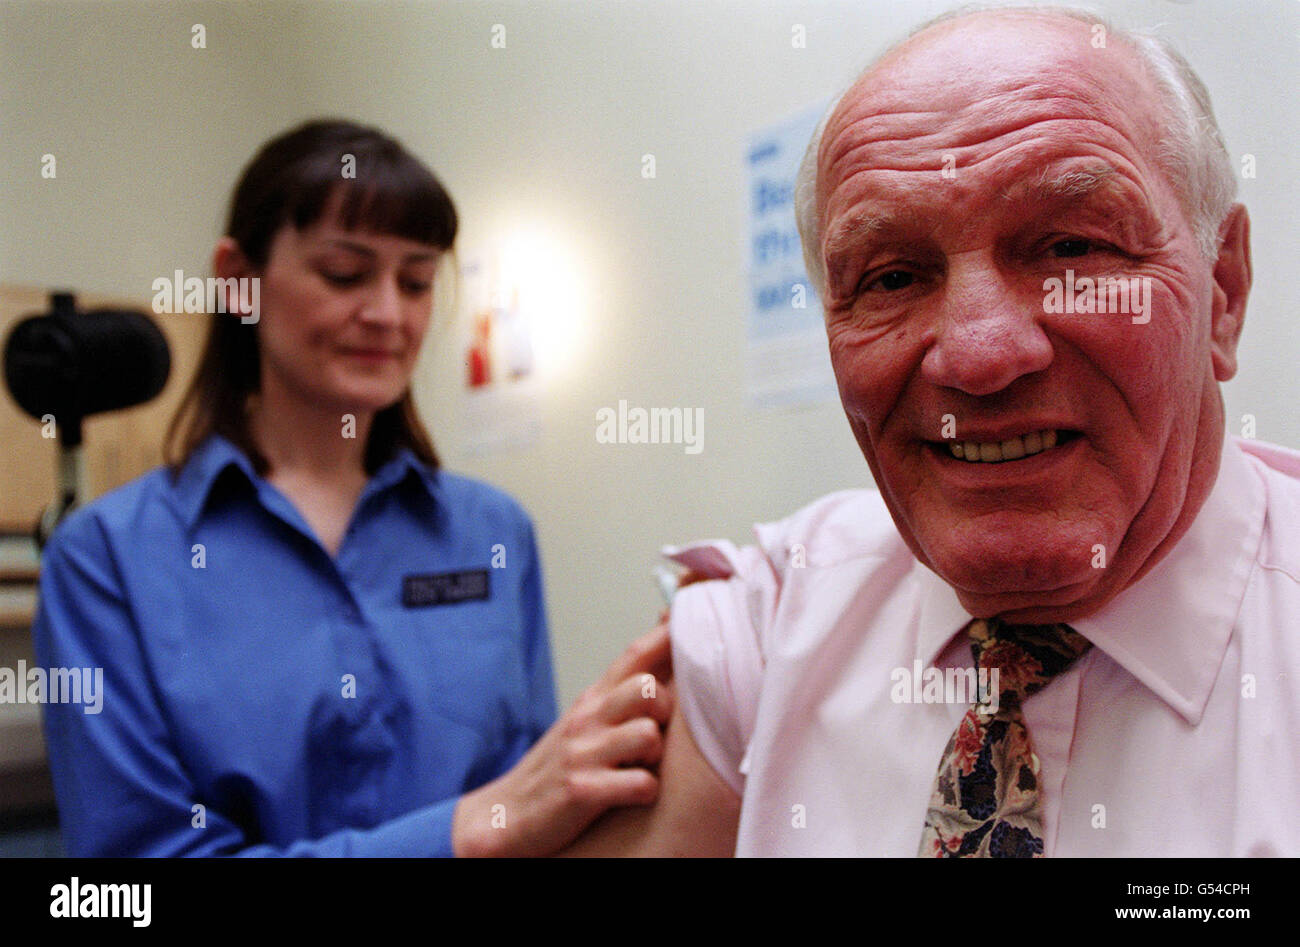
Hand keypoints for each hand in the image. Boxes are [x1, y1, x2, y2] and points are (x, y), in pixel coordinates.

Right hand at [452, 623, 673, 856]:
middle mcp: (588, 718)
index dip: (669, 636)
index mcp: (594, 699)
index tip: (691, 623)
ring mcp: (583, 753)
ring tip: (640, 767)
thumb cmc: (560, 767)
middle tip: (656, 734)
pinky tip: (633, 796)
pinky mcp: (582, 790)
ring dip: (655, 755)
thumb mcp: (587, 720)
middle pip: (647, 687)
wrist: (506, 814)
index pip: (636, 654)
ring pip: (648, 734)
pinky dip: (645, 793)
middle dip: (666, 710)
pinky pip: (641, 784)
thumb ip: (624, 692)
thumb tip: (661, 653)